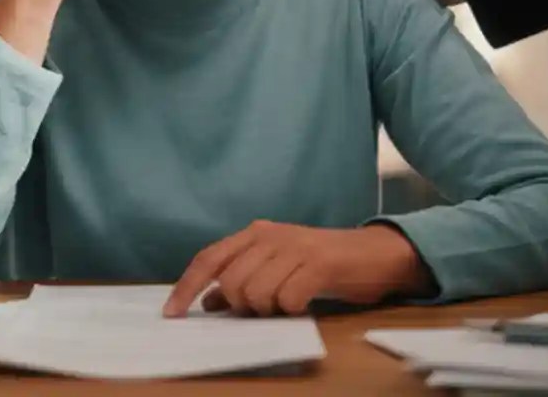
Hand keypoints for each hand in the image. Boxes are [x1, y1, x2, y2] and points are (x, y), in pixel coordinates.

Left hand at [162, 221, 431, 317]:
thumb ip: (242, 281)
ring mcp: (295, 247)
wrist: (375, 254)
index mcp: (255, 234)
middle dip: (243, 305)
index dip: (186, 287)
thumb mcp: (276, 269)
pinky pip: (288, 298)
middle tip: (268, 306)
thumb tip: (206, 303)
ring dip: (270, 309)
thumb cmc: (322, 265)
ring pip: (256, 292)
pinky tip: (306, 303)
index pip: (208, 259)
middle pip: (230, 283)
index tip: (172, 314)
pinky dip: (293, 309)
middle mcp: (270, 235)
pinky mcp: (319, 263)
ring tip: (290, 302)